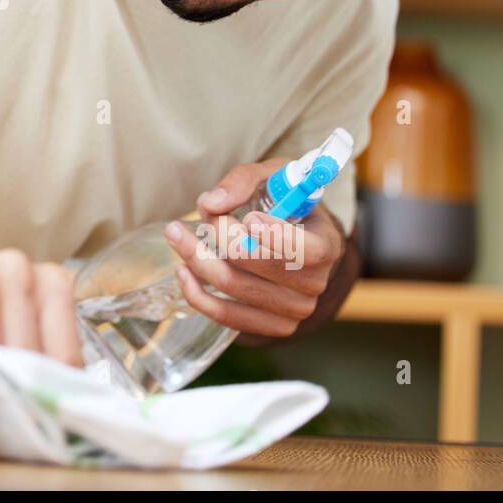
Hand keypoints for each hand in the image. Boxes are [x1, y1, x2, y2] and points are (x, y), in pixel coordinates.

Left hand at [163, 158, 345, 339]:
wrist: (293, 240)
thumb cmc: (283, 204)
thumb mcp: (273, 176)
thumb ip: (244, 181)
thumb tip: (211, 203)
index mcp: (326, 244)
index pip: (307, 250)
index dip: (276, 236)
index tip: (247, 218)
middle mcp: (315, 282)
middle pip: (257, 264)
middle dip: (216, 236)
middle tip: (185, 221)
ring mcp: (295, 310)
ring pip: (235, 287)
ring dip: (196, 260)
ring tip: (176, 237)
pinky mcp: (272, 326)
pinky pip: (228, 316)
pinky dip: (198, 295)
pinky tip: (183, 271)